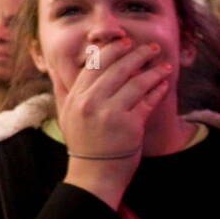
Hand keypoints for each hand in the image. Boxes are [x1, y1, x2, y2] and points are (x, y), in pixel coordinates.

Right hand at [58, 39, 173, 208]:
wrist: (93, 175)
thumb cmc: (82, 143)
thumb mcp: (65, 114)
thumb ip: (62, 89)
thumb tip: (55, 66)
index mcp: (76, 98)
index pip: (94, 65)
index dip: (112, 51)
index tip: (126, 43)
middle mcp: (91, 103)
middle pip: (117, 69)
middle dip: (137, 54)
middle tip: (152, 47)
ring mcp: (110, 114)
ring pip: (136, 83)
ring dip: (153, 71)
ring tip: (165, 66)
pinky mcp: (129, 126)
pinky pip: (147, 101)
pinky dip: (158, 90)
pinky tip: (164, 84)